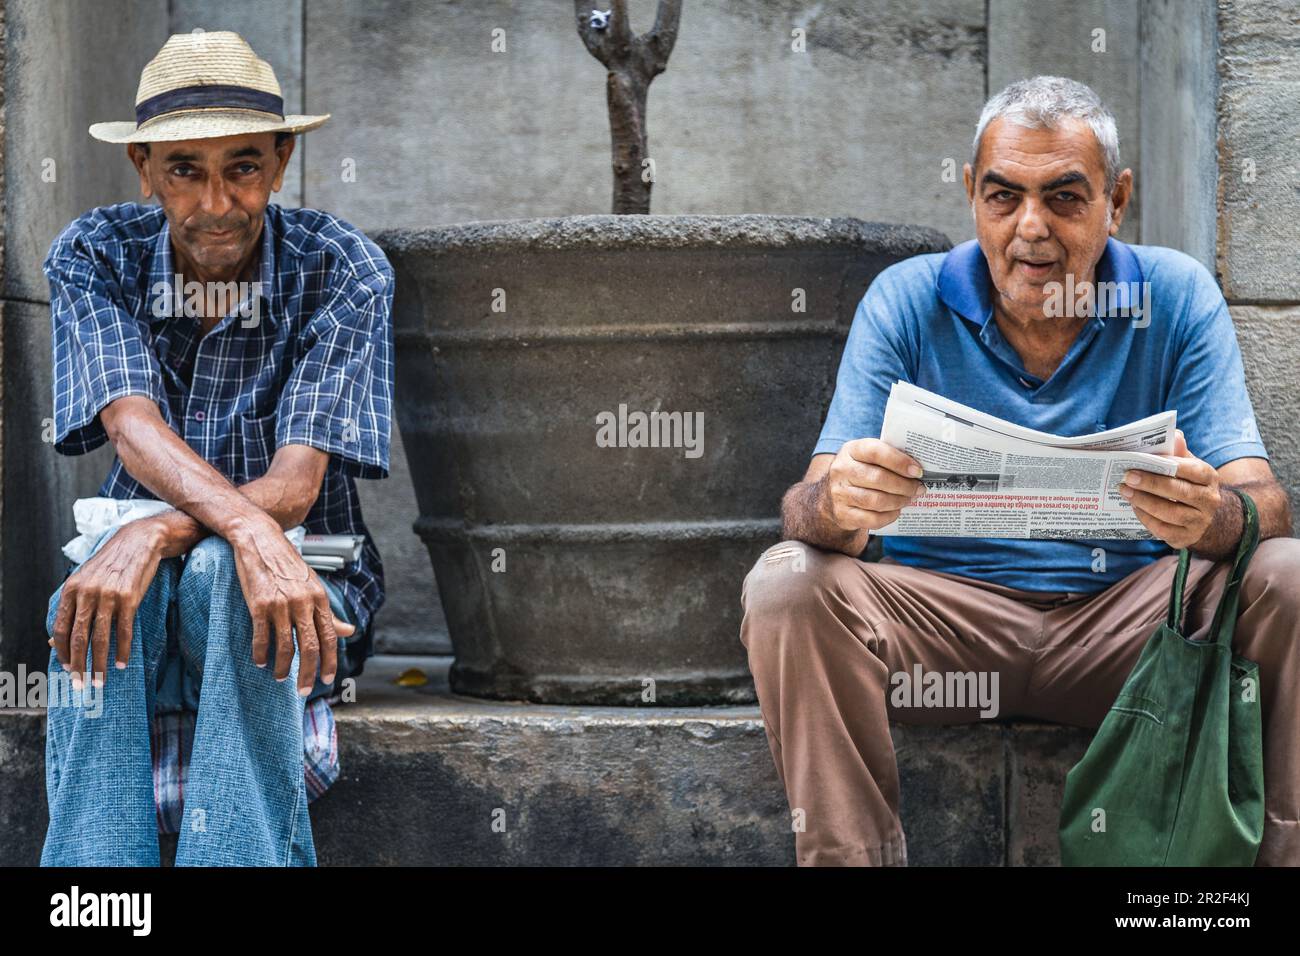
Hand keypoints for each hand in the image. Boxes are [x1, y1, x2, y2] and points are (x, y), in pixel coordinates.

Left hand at [50, 516, 169, 689]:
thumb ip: (71, 608)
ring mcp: (108, 596)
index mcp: (72, 589)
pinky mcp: (129, 598)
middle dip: (79, 665)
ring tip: (101, 681)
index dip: (62, 652)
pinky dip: (123, 651)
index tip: (67, 668)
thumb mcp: (85, 581)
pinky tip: (122, 664)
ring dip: (100, 664)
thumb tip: (53, 640)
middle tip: (81, 684)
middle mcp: (87, 592)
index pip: (62, 628)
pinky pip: (124, 631)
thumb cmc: (111, 564)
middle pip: (79, 637)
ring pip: (101, 638)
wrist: (140, 541)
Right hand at [227, 516, 353, 695]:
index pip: (329, 637)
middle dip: (309, 673)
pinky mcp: (259, 605)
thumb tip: (349, 631)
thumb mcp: (313, 586)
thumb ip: (329, 612)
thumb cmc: (288, 565)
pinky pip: (262, 636)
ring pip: (286, 646)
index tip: (328, 679)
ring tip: (280, 677)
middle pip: (310, 647)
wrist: (261, 541)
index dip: (330, 661)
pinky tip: (261, 661)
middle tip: (304, 690)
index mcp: (319, 599)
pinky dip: (261, 653)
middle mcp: (303, 603)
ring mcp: (281, 605)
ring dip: (283, 667)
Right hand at [820, 438, 925, 532]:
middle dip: (904, 485)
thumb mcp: (867, 457)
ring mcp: (839, 494)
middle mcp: (841, 470)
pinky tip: (896, 511)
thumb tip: (918, 469)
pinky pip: (871, 519)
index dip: (899, 461)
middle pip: (878, 479)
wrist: (831, 495)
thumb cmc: (860, 472)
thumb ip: (888, 457)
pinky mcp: (843, 514)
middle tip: (919, 488)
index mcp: (851, 450)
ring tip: (909, 499)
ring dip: (899, 501)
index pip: (876, 452)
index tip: (917, 471)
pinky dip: (889, 516)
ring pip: (876, 500)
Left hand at [1118, 429, 1220, 548]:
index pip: (1193, 470)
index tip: (1144, 461)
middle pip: (1179, 492)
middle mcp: (1209, 500)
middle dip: (1151, 483)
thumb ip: (1178, 452)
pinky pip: (1163, 529)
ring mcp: (1199, 521)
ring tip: (1125, 491)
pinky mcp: (1186, 538)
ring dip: (1144, 501)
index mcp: (1209, 478)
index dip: (1169, 465)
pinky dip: (1145, 518)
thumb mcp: (1187, 466)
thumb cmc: (1188, 484)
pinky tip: (1134, 507)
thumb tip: (1174, 435)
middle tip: (1127, 477)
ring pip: (1169, 512)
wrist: (1202, 516)